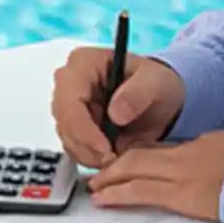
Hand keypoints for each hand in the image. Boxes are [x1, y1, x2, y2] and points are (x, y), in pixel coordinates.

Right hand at [51, 46, 185, 168]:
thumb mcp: (156, 81)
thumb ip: (138, 93)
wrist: (159, 97)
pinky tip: (111, 156)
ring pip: (67, 138)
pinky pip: (74, 147)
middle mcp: (68, 82)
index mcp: (83, 63)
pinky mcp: (72, 125)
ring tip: (116, 157)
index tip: (106, 149)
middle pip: (64, 122)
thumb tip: (116, 114)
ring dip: (89, 154)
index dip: (84, 129)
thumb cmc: (155, 82)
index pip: (70, 100)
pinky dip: (90, 157)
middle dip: (87, 146)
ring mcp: (68, 105)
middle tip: (113, 158)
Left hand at [85, 128, 223, 220]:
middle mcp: (190, 155)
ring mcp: (185, 174)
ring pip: (135, 169)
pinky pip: (143, 193)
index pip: (166, 148)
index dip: (144, 154)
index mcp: (207, 143)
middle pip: (142, 154)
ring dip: (110, 179)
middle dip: (117, 163)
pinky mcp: (185, 197)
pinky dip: (119, 194)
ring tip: (95, 189)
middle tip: (100, 172)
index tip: (130, 162)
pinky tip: (105, 199)